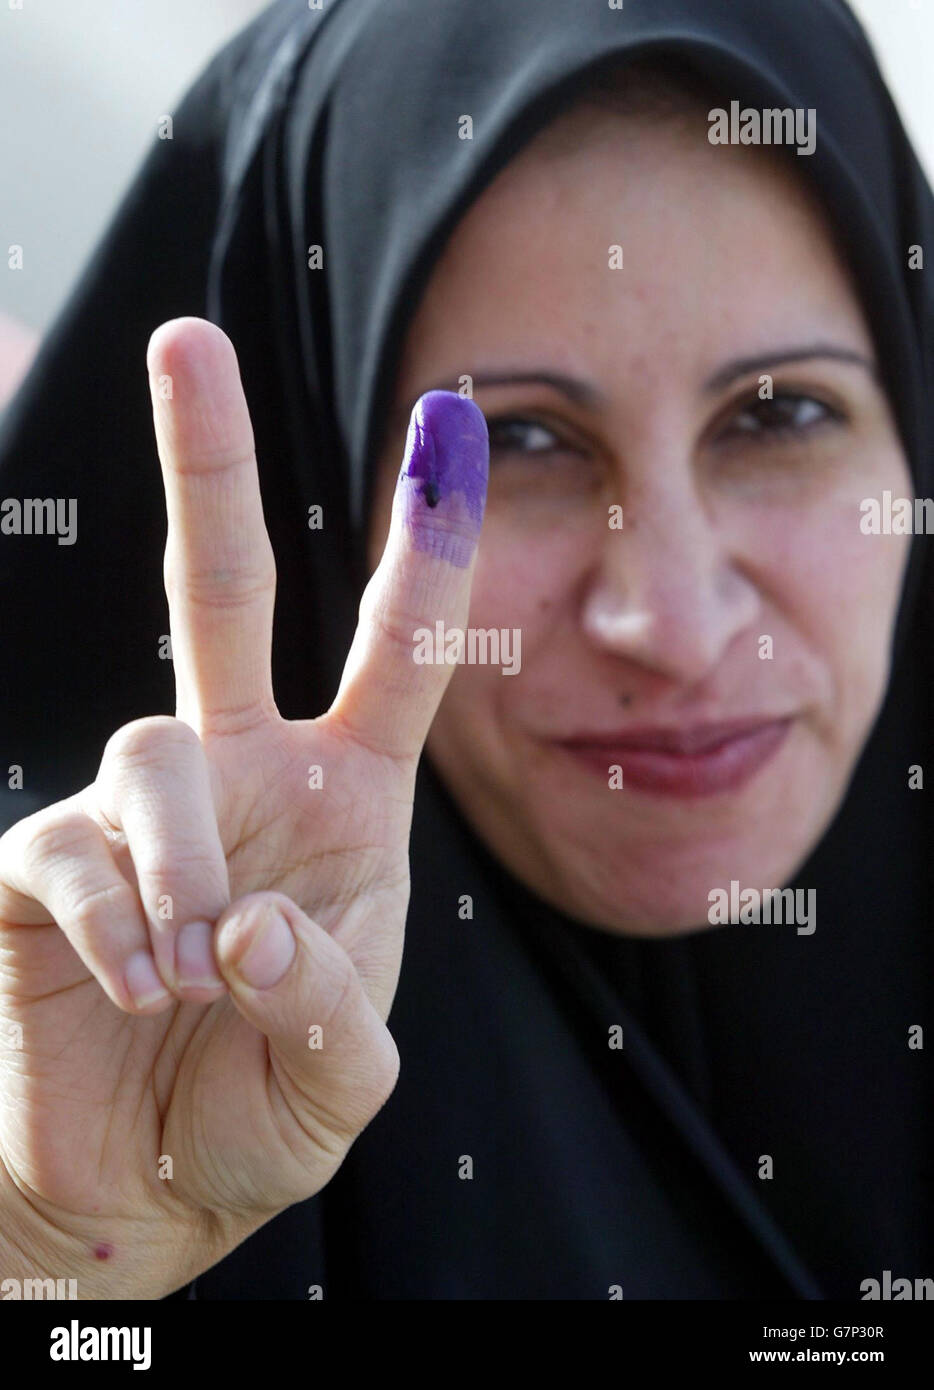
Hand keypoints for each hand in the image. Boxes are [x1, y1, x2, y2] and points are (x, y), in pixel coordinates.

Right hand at [0, 317, 487, 1296]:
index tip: (448, 425)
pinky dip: (117, 920)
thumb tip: (246, 917)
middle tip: (186, 338)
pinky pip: (73, 846)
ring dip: (183, 857)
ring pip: (150, 743)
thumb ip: (327, 1005)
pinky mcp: (41, 864)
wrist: (139, 1194)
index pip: (395, 655)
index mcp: (345, 797)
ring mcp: (137, 812)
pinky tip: (143, 986)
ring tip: (192, 970)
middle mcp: (242, 774)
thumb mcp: (340, 1080)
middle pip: (219, 589)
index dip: (423, 550)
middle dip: (206, 464)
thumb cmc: (260, 1116)